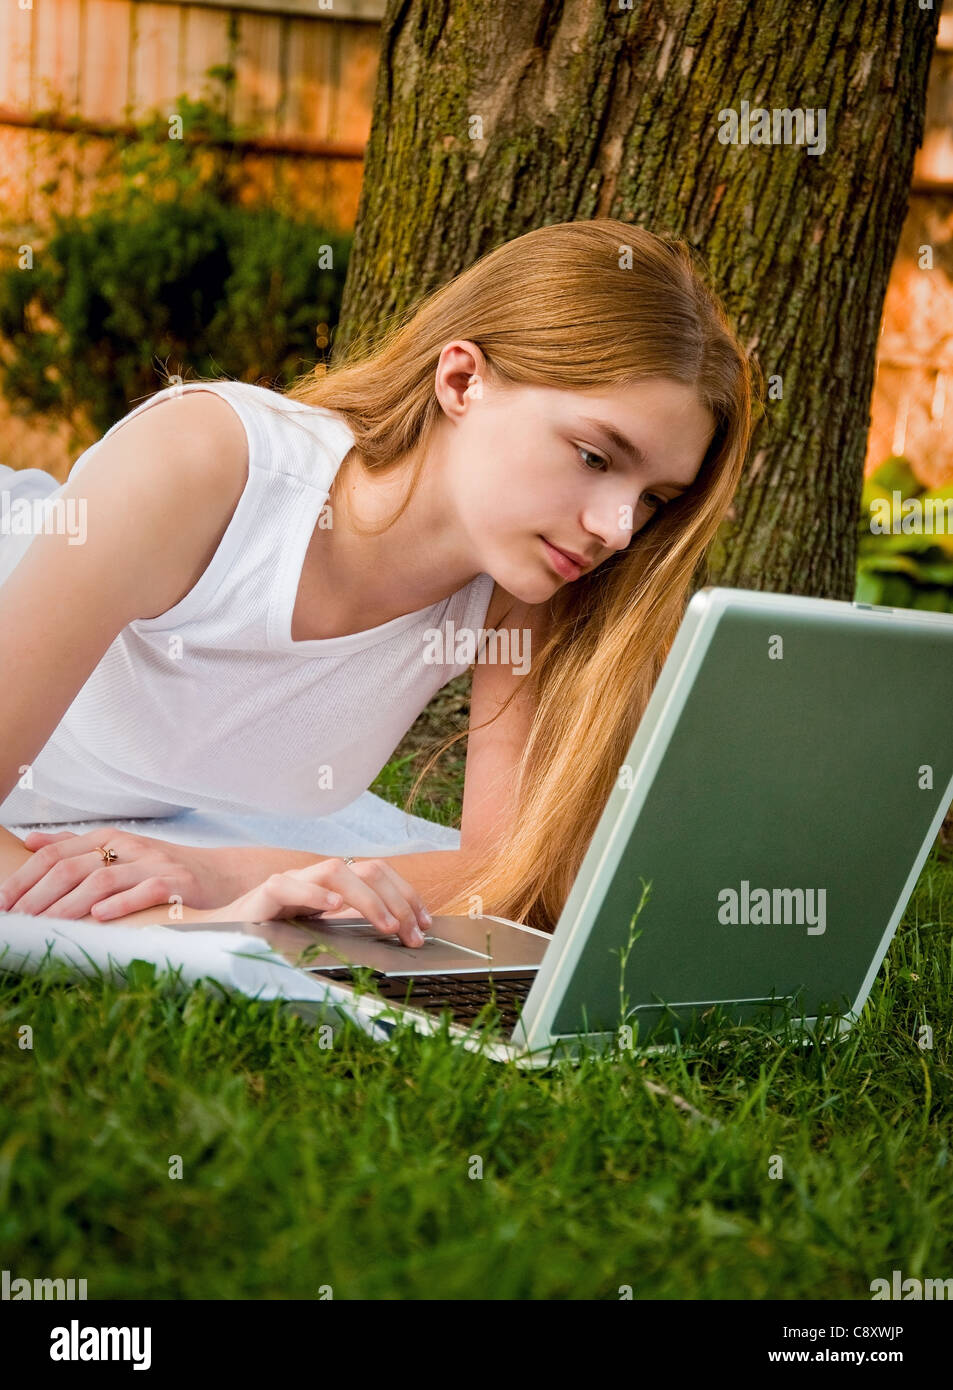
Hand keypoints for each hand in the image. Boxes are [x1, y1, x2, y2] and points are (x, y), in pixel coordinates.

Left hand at [0, 828, 218, 920]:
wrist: (219, 876)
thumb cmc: (160, 868)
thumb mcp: (118, 851)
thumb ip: (74, 845)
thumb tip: (29, 840)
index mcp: (109, 838)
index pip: (56, 854)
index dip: (25, 878)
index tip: (2, 903)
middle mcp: (128, 846)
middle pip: (72, 868)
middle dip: (38, 896)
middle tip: (17, 922)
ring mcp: (153, 864)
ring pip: (102, 880)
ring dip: (68, 906)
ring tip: (46, 926)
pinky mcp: (177, 883)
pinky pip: (145, 891)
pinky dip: (121, 904)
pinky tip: (99, 917)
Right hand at [222, 856, 432, 947]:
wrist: (221, 940)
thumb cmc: (273, 939)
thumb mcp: (322, 935)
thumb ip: (352, 929)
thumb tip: (398, 935)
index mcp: (333, 888)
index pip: (379, 874)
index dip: (407, 895)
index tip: (425, 924)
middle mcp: (316, 879)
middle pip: (367, 868)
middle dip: (398, 899)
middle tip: (412, 933)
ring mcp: (291, 882)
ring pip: (336, 869)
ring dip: (368, 898)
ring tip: (386, 925)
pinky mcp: (264, 894)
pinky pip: (288, 884)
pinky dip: (314, 893)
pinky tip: (333, 907)